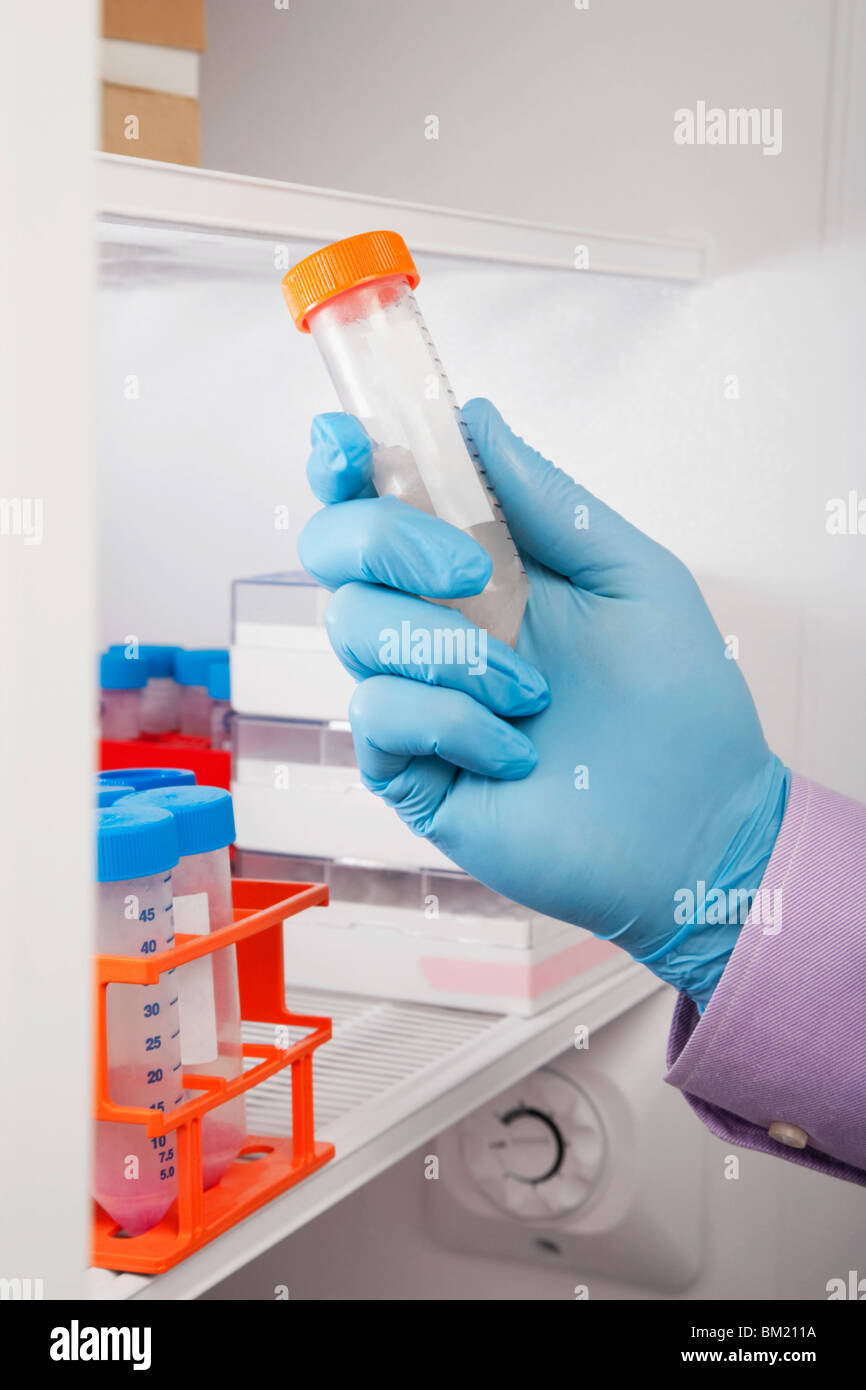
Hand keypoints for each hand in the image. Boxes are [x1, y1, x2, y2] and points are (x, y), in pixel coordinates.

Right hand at [298, 399, 788, 1005]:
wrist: (697, 824)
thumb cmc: (677, 701)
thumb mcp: (629, 576)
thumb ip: (545, 500)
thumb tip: (474, 416)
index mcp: (478, 568)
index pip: (378, 499)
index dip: (343, 461)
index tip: (348, 443)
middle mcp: (432, 624)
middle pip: (334, 549)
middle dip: (388, 541)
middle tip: (473, 576)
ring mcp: (412, 696)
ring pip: (354, 627)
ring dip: (452, 652)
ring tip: (535, 697)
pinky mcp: (406, 768)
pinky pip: (377, 711)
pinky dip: (451, 721)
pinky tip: (515, 754)